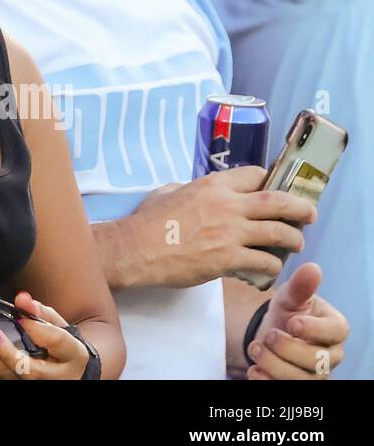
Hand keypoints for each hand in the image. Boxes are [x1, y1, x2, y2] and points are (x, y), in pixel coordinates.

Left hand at [0, 293, 89, 379]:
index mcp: (73, 355)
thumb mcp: (58, 326)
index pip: (55, 341)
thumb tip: (21, 298)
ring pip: (14, 377)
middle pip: (32, 371)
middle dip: (10, 354)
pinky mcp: (24, 386)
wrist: (71, 372)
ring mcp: (40, 385)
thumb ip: (40, 312)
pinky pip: (5, 378)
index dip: (36, 328)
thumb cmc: (62, 346)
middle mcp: (58, 377)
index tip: (19, 315)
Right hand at [129, 167, 314, 287]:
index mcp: (213, 184)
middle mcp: (228, 204)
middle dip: (301, 208)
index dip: (270, 182)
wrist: (137, 249)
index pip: (257, 175)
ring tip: (295, 244)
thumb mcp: (168, 191)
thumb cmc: (148, 220)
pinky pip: (265, 262)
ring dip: (293, 240)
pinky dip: (272, 267)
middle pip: (279, 202)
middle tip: (309, 214)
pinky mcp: (230, 259)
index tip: (276, 191)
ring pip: (280, 233)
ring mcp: (231, 232)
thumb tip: (197, 193)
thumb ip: (191, 189)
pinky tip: (269, 270)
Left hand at [247, 263, 346, 379]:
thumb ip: (300, 286)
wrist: (273, 330)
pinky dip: (268, 381)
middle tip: (268, 335)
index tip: (292, 323)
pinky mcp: (299, 385)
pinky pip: (286, 389)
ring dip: (275, 365)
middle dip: (289, 349)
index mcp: (335, 328)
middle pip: (317, 359)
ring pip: (302, 379)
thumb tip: (313, 268)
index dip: (314, 329)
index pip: (336, 331)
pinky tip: (255, 371)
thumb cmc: (289, 311)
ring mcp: (316, 374)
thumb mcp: (290, 296)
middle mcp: (331, 354)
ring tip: (255, 348)